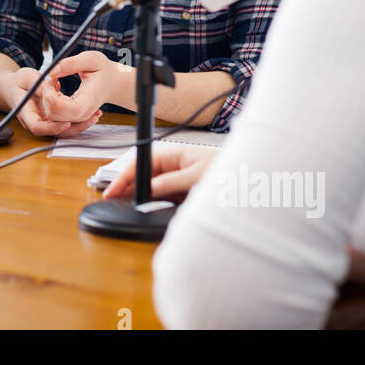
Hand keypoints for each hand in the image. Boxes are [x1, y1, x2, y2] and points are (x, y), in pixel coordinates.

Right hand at [5, 67, 100, 137]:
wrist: (14, 87)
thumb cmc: (19, 82)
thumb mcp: (27, 78)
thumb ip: (38, 85)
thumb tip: (50, 89)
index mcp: (26, 113)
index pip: (37, 127)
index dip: (52, 127)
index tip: (67, 122)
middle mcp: (36, 121)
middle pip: (54, 132)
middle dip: (74, 128)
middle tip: (90, 119)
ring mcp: (44, 122)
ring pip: (62, 130)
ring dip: (80, 125)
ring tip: (95, 116)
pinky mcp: (51, 120)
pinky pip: (64, 123)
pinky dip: (78, 120)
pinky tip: (92, 113)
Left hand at [41, 50, 122, 123]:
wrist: (113, 82)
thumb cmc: (103, 69)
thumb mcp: (91, 59)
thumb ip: (70, 64)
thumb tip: (51, 71)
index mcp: (88, 101)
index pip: (65, 109)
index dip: (52, 98)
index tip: (51, 80)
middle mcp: (83, 114)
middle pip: (54, 114)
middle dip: (47, 94)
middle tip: (53, 77)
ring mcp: (77, 117)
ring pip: (52, 115)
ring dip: (48, 97)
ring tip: (56, 81)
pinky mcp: (72, 116)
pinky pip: (54, 113)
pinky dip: (51, 101)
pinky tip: (57, 88)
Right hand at [102, 143, 218, 202]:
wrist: (252, 181)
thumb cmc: (227, 171)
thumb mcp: (195, 178)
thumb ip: (170, 183)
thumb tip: (148, 189)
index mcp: (174, 155)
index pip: (141, 163)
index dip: (123, 176)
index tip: (111, 190)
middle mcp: (175, 165)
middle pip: (144, 176)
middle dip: (129, 187)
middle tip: (115, 202)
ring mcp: (180, 178)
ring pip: (154, 188)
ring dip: (143, 197)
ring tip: (130, 206)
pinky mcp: (186, 191)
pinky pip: (166, 198)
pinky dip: (158, 204)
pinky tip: (153, 210)